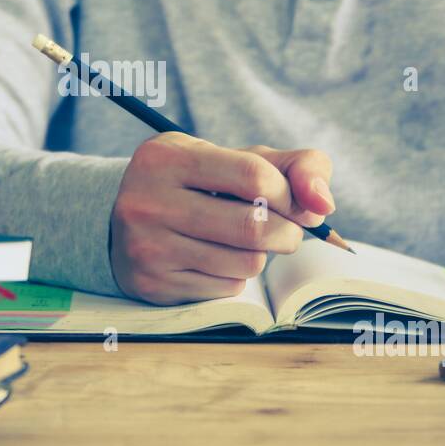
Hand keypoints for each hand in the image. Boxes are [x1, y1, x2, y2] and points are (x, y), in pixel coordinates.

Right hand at [110, 133, 332, 304]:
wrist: (120, 221)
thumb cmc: (196, 184)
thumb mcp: (231, 157)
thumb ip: (291, 167)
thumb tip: (324, 206)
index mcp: (169, 157)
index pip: (253, 175)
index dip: (288, 193)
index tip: (291, 202)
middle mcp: (150, 201)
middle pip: (253, 227)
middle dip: (286, 232)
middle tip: (285, 230)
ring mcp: (147, 247)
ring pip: (246, 263)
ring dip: (259, 255)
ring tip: (240, 241)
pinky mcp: (153, 285)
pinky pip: (226, 288)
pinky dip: (234, 276)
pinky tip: (214, 259)